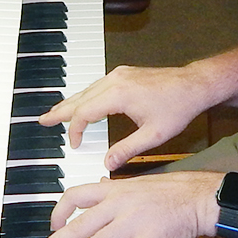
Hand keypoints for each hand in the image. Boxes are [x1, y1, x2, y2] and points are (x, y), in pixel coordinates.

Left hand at [28, 169, 221, 237]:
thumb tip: (98, 185)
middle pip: (79, 224)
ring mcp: (133, 222)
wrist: (200, 197)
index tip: (52, 225)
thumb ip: (115, 188)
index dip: (59, 211)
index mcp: (114, 190)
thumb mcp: (137, 184)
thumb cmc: (171, 191)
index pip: (75, 195)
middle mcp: (119, 204)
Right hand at [38, 62, 224, 169]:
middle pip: (79, 98)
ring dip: (70, 103)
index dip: (76, 130)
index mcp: (119, 94)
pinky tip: (80, 104)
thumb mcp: (153, 135)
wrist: (195, 84)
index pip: (85, 113)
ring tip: (55, 114)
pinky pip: (96, 86)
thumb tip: (107, 163)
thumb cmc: (178, 107)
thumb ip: (128, 149)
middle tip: (43, 121)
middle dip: (60, 111)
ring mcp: (119, 75)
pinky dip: (84, 97)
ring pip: (86, 90)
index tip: (76, 145)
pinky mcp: (124, 74)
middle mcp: (115, 80)